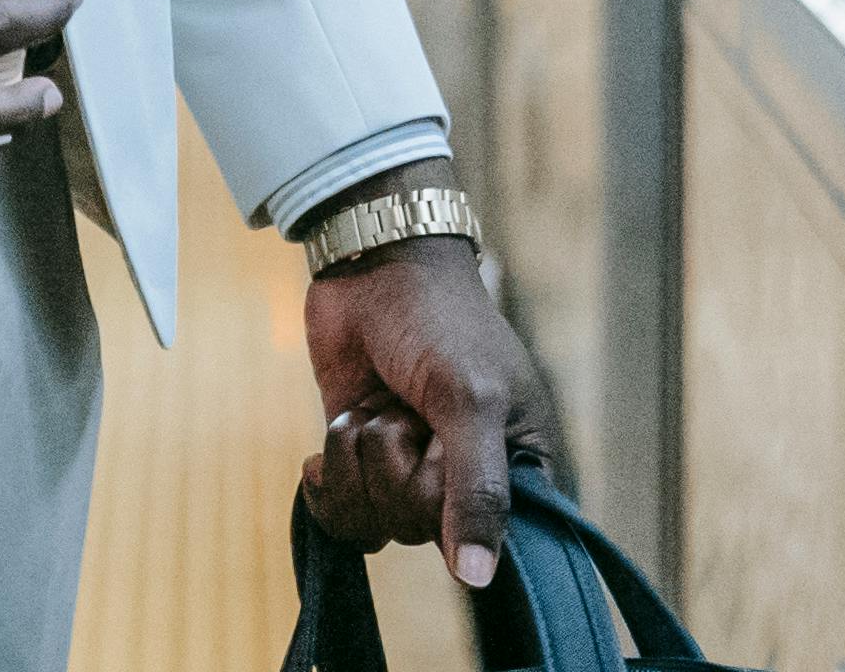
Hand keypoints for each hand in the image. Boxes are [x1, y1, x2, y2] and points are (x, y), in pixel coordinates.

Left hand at [296, 225, 554, 593]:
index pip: (486, 543)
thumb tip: (478, 578)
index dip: (448, 503)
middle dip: (393, 460)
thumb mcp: (469, 400)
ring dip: (356, 457)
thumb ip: (476, 491)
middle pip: (416, 528)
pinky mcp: (362, 462)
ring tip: (375, 407)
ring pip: (373, 521)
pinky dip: (327, 481)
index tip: (439, 450)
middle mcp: (465, 482)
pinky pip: (341, 516)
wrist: (372, 266)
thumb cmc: (440, 321)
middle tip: (407, 406)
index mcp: (518, 471)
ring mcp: (410, 471)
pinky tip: (326, 448)